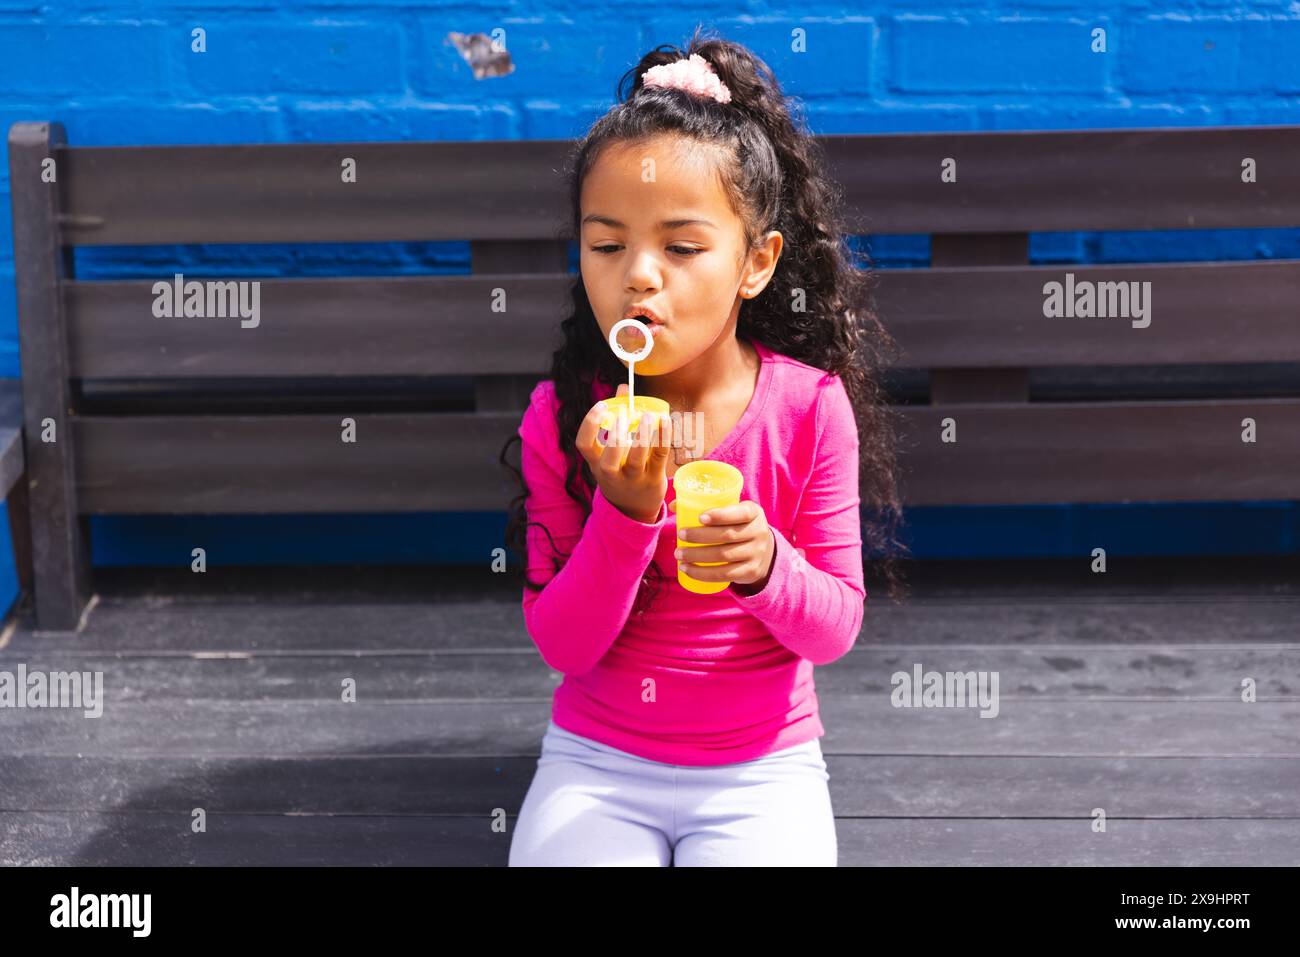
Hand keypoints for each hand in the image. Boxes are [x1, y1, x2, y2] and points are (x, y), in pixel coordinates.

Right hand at [576, 383, 672, 523]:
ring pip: (636, 460)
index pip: (583, 445)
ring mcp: (633, 479)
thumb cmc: (620, 472)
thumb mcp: (610, 453)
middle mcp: (612, 474)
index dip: (590, 424)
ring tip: (648, 416)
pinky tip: (666, 421)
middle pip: (609, 460)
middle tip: (623, 414)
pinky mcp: (654, 479)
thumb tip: (624, 388)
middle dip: (615, 436)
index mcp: (596, 463)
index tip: (601, 406)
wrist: (633, 510)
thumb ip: (617, 418)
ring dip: (642, 437)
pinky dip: (663, 438)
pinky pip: (659, 457)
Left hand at [670, 498, 775, 593]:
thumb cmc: (738, 526)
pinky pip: (724, 575)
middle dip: (700, 536)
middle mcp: (759, 532)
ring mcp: (756, 554)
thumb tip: (674, 505)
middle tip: (680, 534)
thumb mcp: (732, 512)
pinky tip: (688, 570)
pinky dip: (703, 574)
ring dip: (697, 556)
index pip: (739, 513)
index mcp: (753, 513)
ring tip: (679, 554)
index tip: (699, 518)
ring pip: (724, 556)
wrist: (764, 552)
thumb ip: (706, 506)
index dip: (720, 515)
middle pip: (727, 535)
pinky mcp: (750, 572)